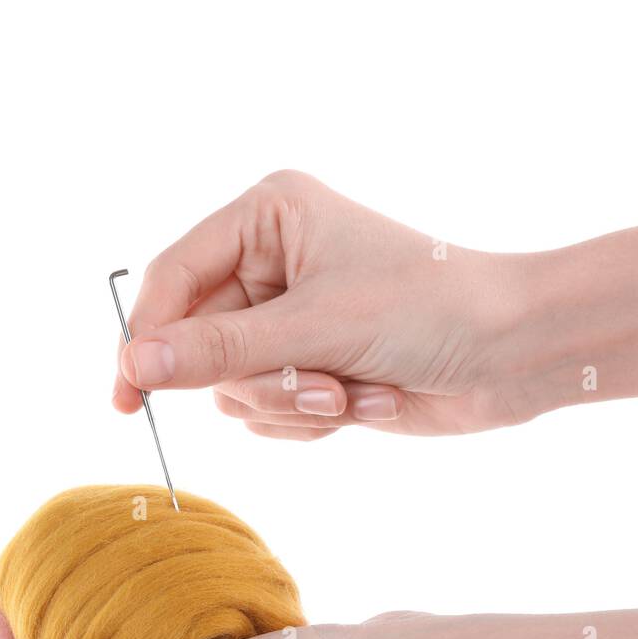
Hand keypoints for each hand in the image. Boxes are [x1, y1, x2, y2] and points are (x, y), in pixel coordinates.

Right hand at [113, 170, 548, 438]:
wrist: (512, 353)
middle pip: (201, 343)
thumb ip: (217, 351)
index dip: (146, 338)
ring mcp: (294, 320)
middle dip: (261, 379)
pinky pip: (272, 414)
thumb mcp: (314, 326)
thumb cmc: (427, 309)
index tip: (125, 399)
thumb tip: (133, 368)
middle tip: (317, 387)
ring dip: (294, 403)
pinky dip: (314, 420)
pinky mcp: (316, 368)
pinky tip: (369, 402)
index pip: (174, 278)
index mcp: (268, 218)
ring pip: (236, 388)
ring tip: (352, 391)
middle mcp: (274, 264)